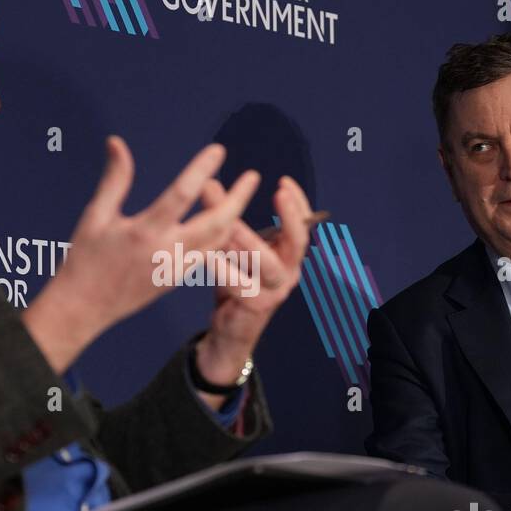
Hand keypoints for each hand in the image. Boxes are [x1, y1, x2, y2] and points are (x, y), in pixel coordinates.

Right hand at [22, 136, 258, 372]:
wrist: (83, 308)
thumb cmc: (85, 258)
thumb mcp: (96, 215)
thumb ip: (115, 179)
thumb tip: (117, 142)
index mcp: (143, 231)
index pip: (182, 194)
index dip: (202, 170)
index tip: (219, 150)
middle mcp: (165, 251)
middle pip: (216, 223)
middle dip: (238, 199)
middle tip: (253, 177)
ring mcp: (175, 269)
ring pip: (218, 242)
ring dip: (234, 217)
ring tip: (242, 195)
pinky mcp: (177, 280)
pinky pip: (209, 256)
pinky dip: (222, 238)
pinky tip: (228, 222)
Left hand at [192, 174, 313, 385]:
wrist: (230, 328)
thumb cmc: (236, 281)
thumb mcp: (233, 247)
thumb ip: (225, 218)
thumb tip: (209, 183)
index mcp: (289, 256)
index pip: (304, 226)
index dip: (298, 204)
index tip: (285, 182)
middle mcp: (289, 272)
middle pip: (297, 242)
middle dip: (290, 216)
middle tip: (278, 193)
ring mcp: (275, 291)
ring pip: (265, 263)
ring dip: (248, 241)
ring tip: (231, 223)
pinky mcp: (255, 306)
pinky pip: (240, 284)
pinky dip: (223, 269)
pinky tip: (207, 256)